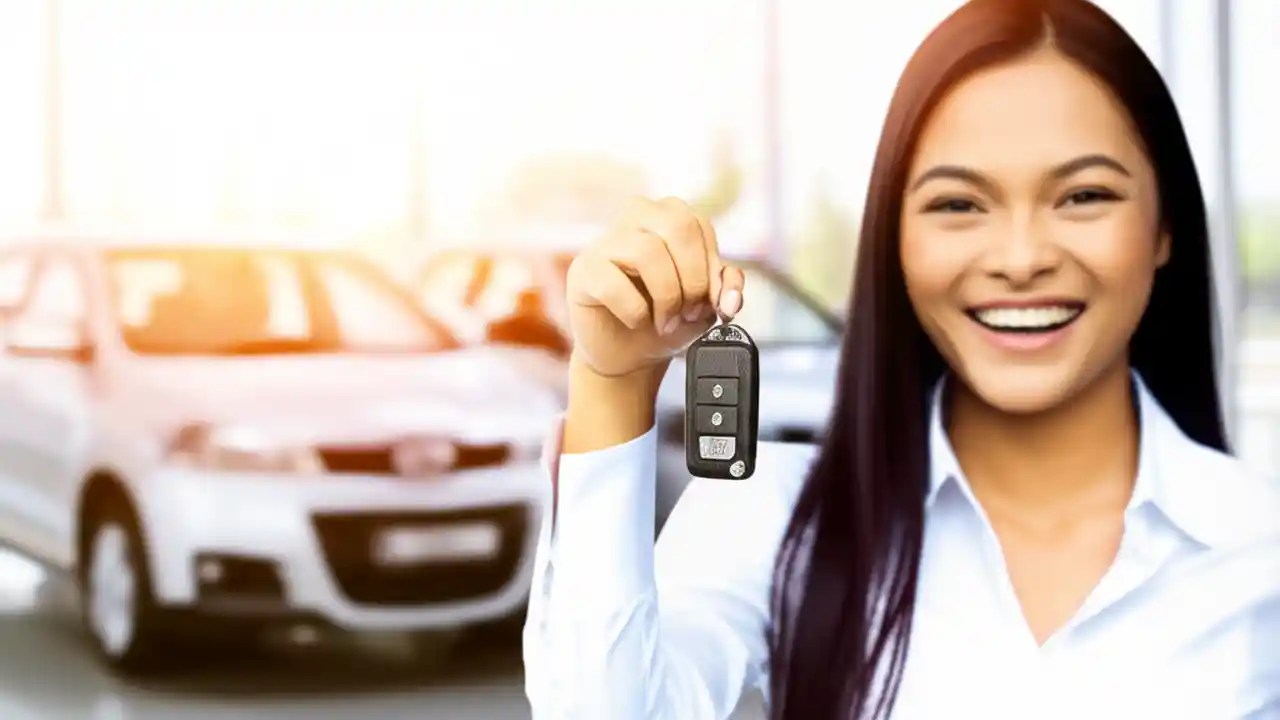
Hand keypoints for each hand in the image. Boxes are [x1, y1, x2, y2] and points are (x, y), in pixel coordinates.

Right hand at [565, 196, 744, 378]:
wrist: (628, 354)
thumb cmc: (664, 319)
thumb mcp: (705, 303)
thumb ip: (725, 288)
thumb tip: (732, 297)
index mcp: (667, 215)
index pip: (699, 226)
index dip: (712, 269)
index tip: (714, 304)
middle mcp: (635, 218)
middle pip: (678, 227)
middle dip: (692, 278)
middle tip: (688, 311)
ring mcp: (604, 243)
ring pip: (648, 252)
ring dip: (666, 297)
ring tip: (665, 321)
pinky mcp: (583, 271)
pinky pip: (614, 282)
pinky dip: (635, 311)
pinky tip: (636, 321)